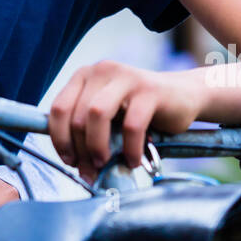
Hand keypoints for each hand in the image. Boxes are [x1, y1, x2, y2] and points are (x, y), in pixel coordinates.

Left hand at [48, 61, 203, 182]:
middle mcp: (102, 71)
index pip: (58, 108)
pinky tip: (133, 160)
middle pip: (77, 115)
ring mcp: (126, 77)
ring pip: (97, 114)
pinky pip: (131, 125)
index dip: (60, 139)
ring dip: (97, 146)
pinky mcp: (150, 90)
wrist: (182, 96)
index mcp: (84, 76)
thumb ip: (88, 131)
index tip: (69, 161)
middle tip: (90, 170)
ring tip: (105, 163)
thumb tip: (76, 166)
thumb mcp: (108, 115)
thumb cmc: (138, 110)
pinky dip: (129, 149)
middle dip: (80, 150)